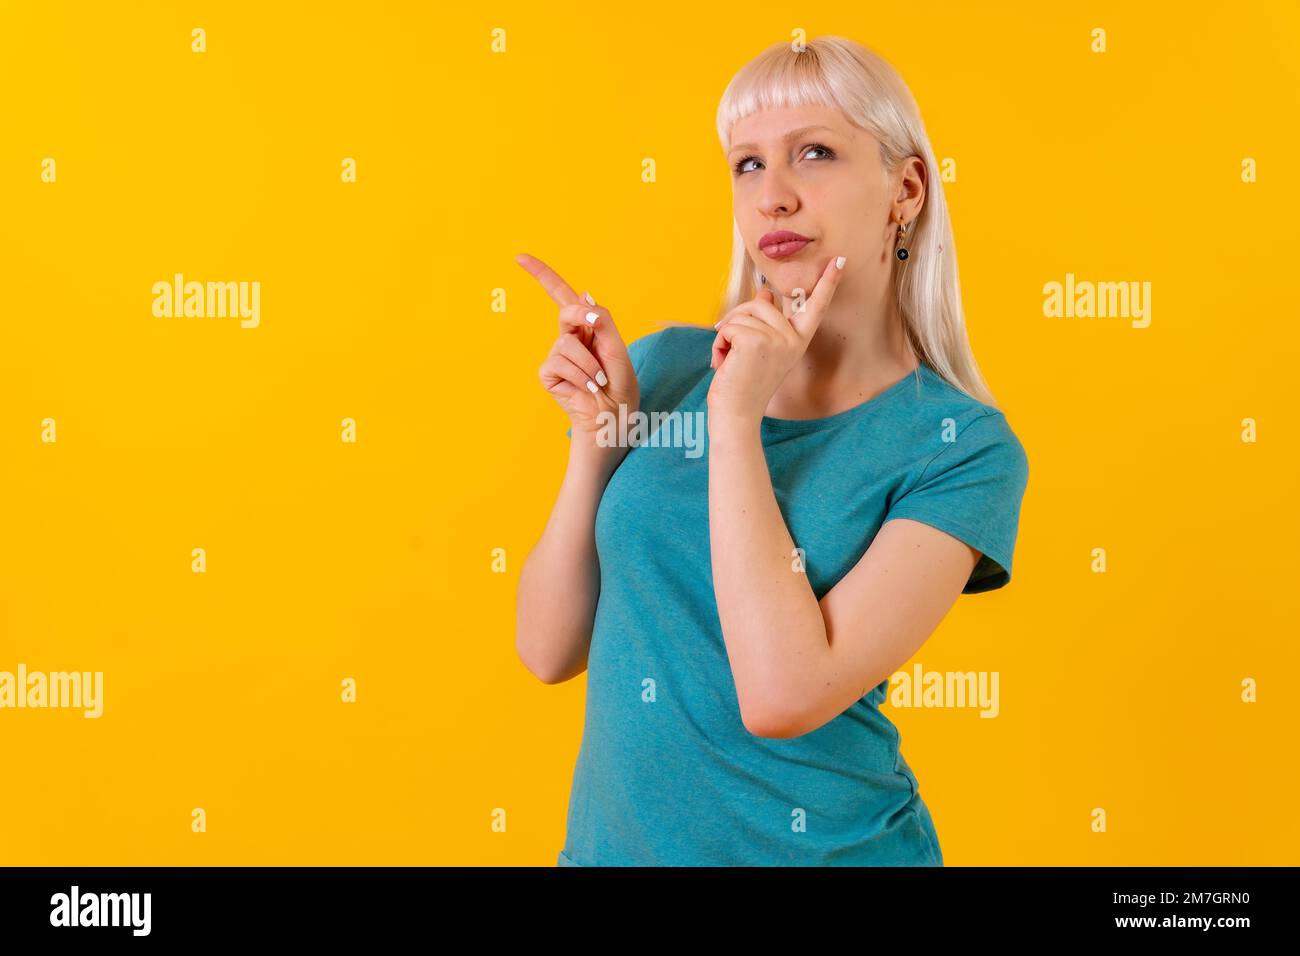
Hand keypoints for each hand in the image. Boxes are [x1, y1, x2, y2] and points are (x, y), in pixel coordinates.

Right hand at [516, 252, 640, 446]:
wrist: (613, 418)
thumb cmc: (620, 386)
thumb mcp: (618, 348)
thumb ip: (603, 320)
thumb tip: (584, 296)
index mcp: (588, 328)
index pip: (563, 297)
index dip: (542, 275)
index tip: (520, 257)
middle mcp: (570, 338)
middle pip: (566, 312)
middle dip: (582, 318)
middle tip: (598, 333)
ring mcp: (557, 356)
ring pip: (567, 343)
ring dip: (589, 364)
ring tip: (599, 381)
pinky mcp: (549, 374)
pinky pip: (559, 362)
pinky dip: (580, 375)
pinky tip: (588, 388)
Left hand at [707, 256, 846, 426]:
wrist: (736, 414)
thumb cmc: (744, 384)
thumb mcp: (759, 349)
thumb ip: (765, 322)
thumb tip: (765, 293)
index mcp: (797, 341)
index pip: (814, 307)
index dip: (827, 283)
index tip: (839, 260)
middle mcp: (792, 339)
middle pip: (760, 303)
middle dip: (737, 320)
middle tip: (731, 349)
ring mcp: (777, 340)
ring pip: (742, 314)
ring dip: (726, 335)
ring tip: (728, 361)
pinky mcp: (757, 341)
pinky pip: (729, 327)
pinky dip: (719, 344)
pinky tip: (723, 364)